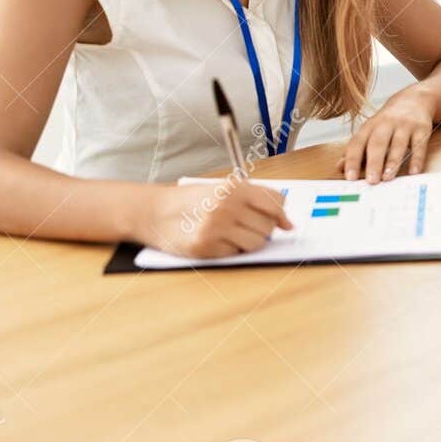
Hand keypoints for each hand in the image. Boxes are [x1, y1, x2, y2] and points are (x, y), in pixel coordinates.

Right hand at [141, 179, 293, 259]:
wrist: (153, 211)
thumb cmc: (191, 200)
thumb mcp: (222, 188)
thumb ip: (255, 200)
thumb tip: (287, 224)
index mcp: (233, 188)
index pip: (275, 203)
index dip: (281, 215)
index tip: (284, 223)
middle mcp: (226, 207)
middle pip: (268, 226)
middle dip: (262, 229)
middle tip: (245, 225)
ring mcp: (215, 229)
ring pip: (256, 243)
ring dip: (249, 242)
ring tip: (232, 233)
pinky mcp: (205, 248)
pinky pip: (235, 254)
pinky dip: (231, 250)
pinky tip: (216, 240)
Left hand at [341, 88, 434, 181]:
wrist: (413, 100)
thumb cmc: (388, 122)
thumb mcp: (370, 131)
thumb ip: (356, 150)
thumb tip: (339, 167)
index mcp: (369, 126)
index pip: (357, 143)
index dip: (352, 160)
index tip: (350, 177)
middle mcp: (386, 124)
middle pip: (377, 143)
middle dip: (374, 163)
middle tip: (371, 181)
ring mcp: (404, 125)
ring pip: (398, 144)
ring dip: (393, 161)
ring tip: (388, 177)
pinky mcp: (421, 129)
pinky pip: (419, 145)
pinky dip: (417, 159)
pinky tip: (414, 172)